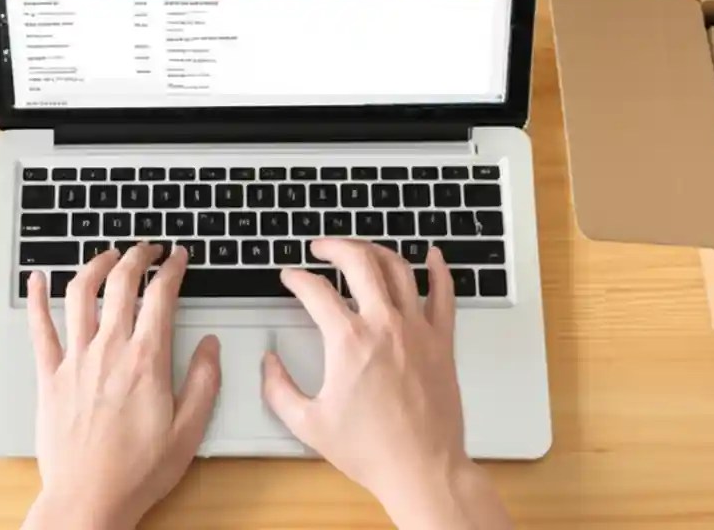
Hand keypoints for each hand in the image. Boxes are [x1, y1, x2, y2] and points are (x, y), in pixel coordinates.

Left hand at [23, 244, 220, 529]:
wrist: (88, 499)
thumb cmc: (139, 470)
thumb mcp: (190, 429)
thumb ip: (205, 381)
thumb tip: (211, 344)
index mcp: (147, 360)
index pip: (161, 296)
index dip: (173, 268)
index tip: (179, 257)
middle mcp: (109, 350)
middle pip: (121, 283)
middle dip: (137, 256)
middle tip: (147, 248)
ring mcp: (75, 360)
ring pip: (80, 294)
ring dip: (95, 265)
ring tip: (107, 255)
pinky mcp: (49, 376)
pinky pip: (39, 327)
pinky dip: (36, 297)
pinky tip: (36, 277)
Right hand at [262, 239, 510, 529]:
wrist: (421, 468)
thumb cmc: (370, 450)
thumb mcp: (308, 423)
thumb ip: (278, 388)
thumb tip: (269, 363)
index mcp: (349, 342)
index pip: (316, 291)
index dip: (296, 278)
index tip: (290, 277)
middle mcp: (385, 326)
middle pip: (360, 262)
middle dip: (335, 246)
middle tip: (321, 247)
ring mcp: (417, 329)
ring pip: (399, 269)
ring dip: (376, 250)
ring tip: (360, 249)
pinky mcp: (442, 341)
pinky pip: (444, 294)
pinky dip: (438, 270)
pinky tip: (432, 255)